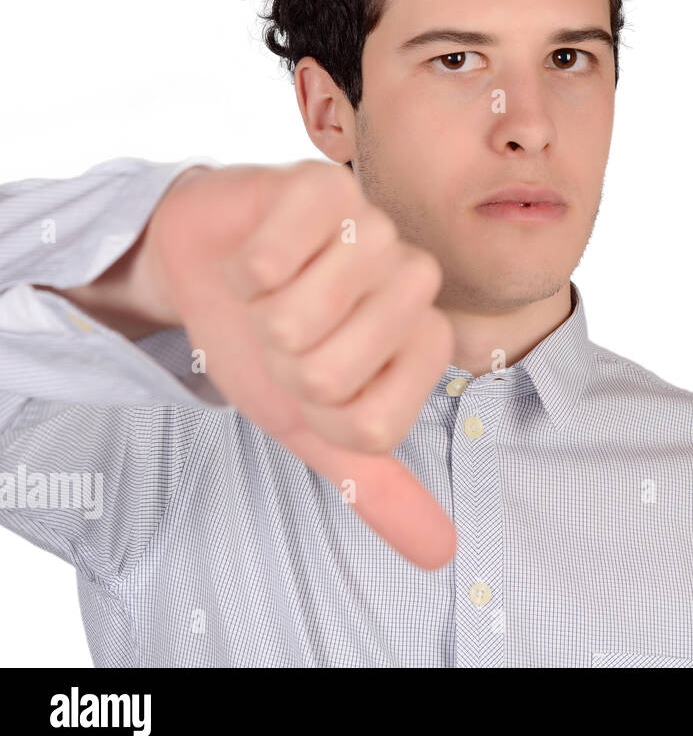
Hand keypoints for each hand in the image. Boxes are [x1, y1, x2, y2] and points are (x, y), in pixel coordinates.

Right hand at [144, 160, 456, 569]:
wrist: (206, 266)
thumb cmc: (266, 343)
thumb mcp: (316, 428)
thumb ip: (377, 487)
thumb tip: (442, 553)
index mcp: (420, 343)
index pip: (377, 423)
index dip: (320, 413)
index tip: (310, 379)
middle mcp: (411, 280)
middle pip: (336, 372)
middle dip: (284, 365)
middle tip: (283, 330)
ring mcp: (372, 225)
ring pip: (302, 316)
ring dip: (261, 315)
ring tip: (269, 289)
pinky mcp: (322, 182)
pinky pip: (278, 254)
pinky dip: (245, 268)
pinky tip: (256, 252)